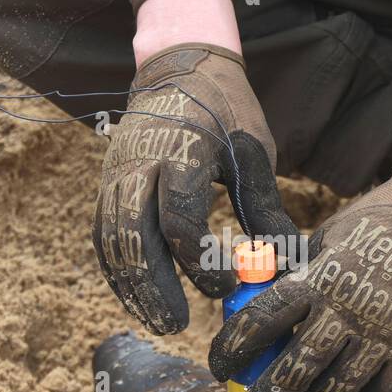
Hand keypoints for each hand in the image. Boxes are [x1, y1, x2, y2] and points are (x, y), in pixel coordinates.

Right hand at [93, 42, 296, 333]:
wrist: (177, 66)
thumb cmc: (224, 109)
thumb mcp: (254, 149)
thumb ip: (265, 207)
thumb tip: (288, 262)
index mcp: (181, 150)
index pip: (179, 217)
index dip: (200, 260)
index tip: (228, 285)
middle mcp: (138, 163)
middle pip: (134, 235)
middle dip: (155, 286)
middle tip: (178, 325)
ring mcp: (115, 173)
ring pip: (112, 240)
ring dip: (132, 286)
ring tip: (158, 320)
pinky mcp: (106, 184)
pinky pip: (103, 234)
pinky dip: (117, 270)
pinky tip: (137, 298)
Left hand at [209, 169, 391, 391]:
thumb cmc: (375, 228)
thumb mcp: (326, 242)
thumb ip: (299, 278)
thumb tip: (264, 317)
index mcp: (317, 279)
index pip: (260, 322)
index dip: (232, 350)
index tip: (220, 369)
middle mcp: (345, 311)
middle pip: (293, 372)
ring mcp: (381, 335)